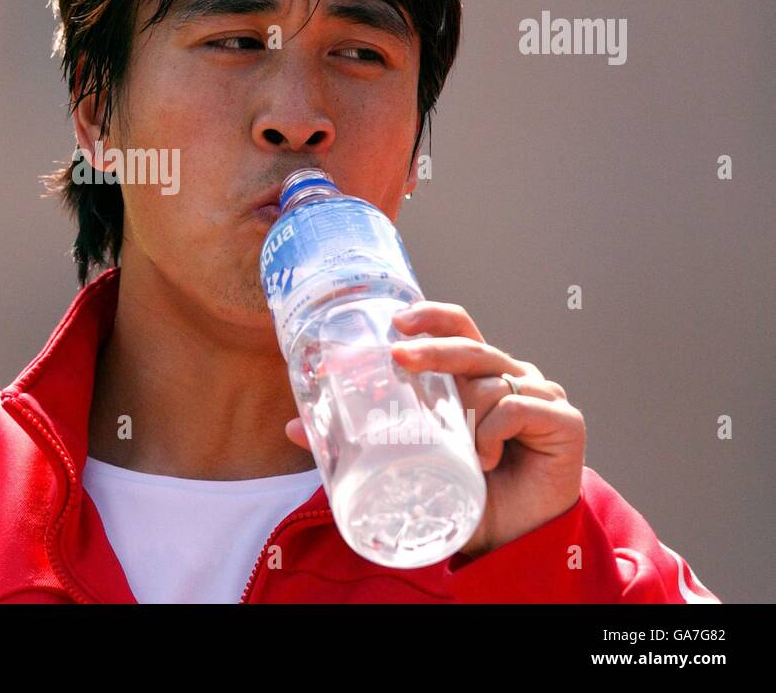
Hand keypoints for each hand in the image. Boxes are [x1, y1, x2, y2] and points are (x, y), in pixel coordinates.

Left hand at [284, 300, 584, 559]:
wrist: (513, 542)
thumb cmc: (464, 493)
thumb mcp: (407, 461)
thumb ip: (357, 440)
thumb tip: (292, 426)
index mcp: (474, 375)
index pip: (457, 326)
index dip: (431, 315)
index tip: (396, 320)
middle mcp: (509, 375)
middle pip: (471, 344)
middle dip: (433, 347)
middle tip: (398, 357)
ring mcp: (541, 393)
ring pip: (493, 378)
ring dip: (468, 413)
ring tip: (463, 452)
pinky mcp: (565, 419)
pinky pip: (520, 406)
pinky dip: (494, 431)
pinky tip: (485, 459)